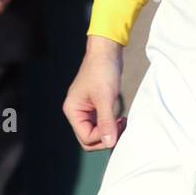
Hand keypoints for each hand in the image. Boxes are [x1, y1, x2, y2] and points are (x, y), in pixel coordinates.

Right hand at [63, 36, 126, 150]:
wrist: (106, 51)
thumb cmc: (103, 71)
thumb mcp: (105, 98)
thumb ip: (106, 121)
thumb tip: (110, 143)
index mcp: (73, 110)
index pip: (86, 137)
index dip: (102, 137)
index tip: (117, 126)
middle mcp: (76, 112)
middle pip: (89, 138)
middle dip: (105, 137)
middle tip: (121, 127)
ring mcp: (85, 109)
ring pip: (96, 131)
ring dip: (109, 131)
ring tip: (122, 122)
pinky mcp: (94, 105)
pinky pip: (100, 123)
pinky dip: (110, 124)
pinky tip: (120, 119)